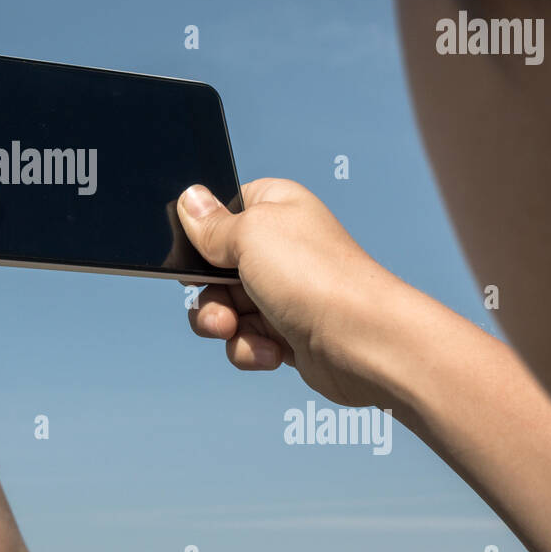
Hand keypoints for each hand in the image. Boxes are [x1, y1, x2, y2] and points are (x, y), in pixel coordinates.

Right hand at [177, 178, 406, 408]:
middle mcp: (280, 248)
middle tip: (219, 307)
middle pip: (214, 268)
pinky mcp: (288, 332)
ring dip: (222, 325)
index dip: (202, 234)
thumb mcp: (248, 233)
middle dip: (208, 294)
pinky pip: (246, 339)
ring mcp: (284, 292)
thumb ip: (211, 223)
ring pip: (224, 309)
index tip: (193, 254)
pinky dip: (250, 348)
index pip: (222, 210)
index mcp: (275, 208)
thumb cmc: (313, 277)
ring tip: (236, 332)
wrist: (362, 342)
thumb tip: (188, 199)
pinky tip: (272, 352)